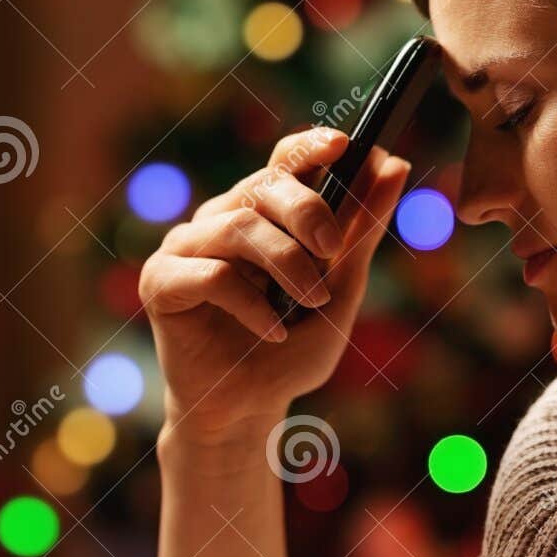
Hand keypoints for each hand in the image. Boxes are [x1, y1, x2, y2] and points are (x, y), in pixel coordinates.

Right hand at [140, 128, 411, 435]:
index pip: (283, 160)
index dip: (310, 146)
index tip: (345, 145)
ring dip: (286, 265)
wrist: (246, 411)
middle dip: (307, 211)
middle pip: (264, 185)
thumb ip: (362, 232)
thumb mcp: (340, 290)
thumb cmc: (290, 350)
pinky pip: (212, 275)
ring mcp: (186, 247)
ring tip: (310, 305)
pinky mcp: (160, 282)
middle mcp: (221, 219)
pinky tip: (272, 333)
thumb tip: (396, 164)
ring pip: (239, 228)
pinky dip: (252, 306)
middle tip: (331, 249)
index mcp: (263, 213)